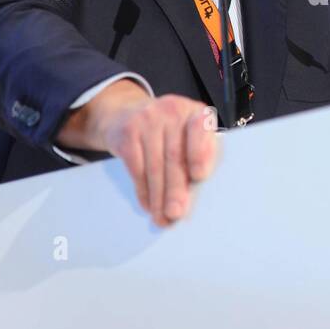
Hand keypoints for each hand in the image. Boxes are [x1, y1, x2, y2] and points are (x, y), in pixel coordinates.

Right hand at [57, 81, 218, 225]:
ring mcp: (147, 118)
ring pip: (153, 166)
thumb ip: (202, 155)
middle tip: (176, 213)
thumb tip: (198, 191)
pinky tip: (148, 205)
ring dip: (158, 197)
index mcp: (196, 112)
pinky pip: (136, 168)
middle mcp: (172, 110)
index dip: (200, 152)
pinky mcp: (127, 132)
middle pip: (174, 156)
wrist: (128, 114)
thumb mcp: (191, 135)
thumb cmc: (171, 133)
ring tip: (162, 218)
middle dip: (175, 190)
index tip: (199, 176)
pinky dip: (142, 191)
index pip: (200, 130)